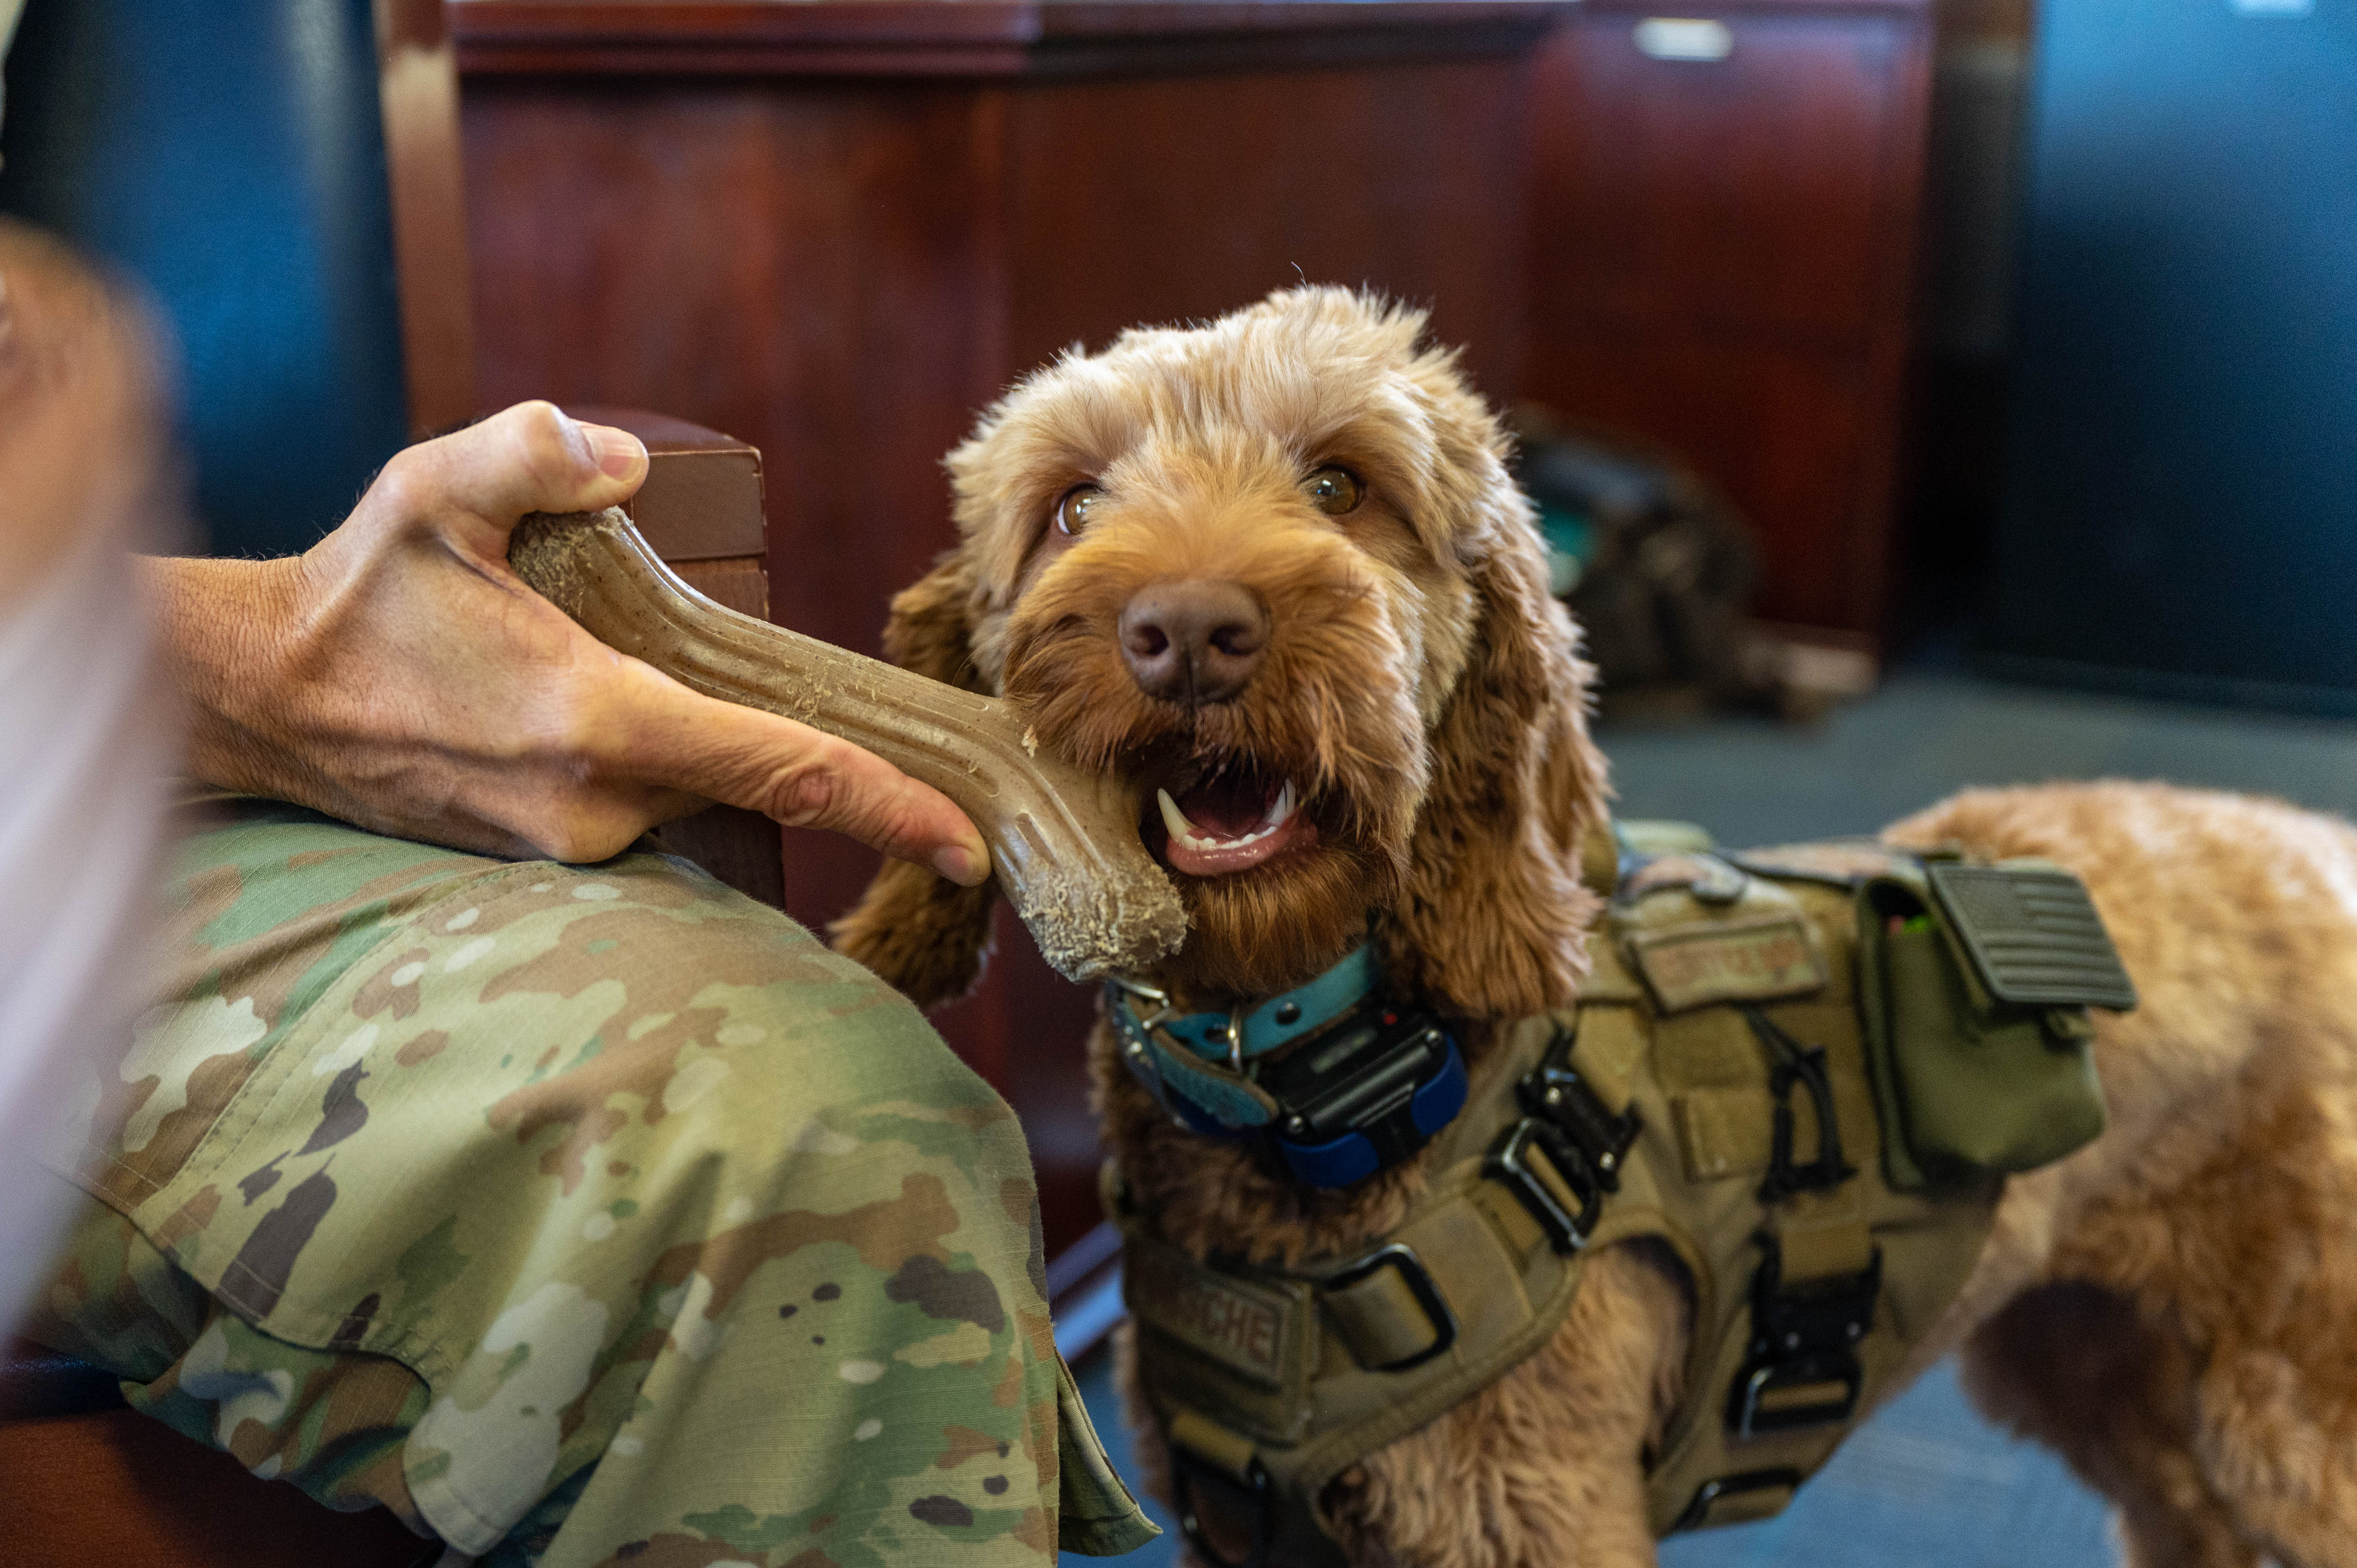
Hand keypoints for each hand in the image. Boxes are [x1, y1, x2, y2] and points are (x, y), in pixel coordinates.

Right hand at [144, 401, 989, 880]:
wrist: (267, 697)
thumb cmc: (361, 591)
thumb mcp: (430, 491)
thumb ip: (528, 451)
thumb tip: (622, 460)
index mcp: (595, 720)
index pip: (782, 769)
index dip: (888, 807)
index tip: (968, 841)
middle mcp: (595, 804)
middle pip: (756, 779)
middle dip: (814, 757)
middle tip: (852, 712)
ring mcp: (572, 842)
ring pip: (703, 793)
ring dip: (725, 749)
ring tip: (681, 681)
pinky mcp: (553, 853)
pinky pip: (655, 811)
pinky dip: (680, 770)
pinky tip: (636, 713)